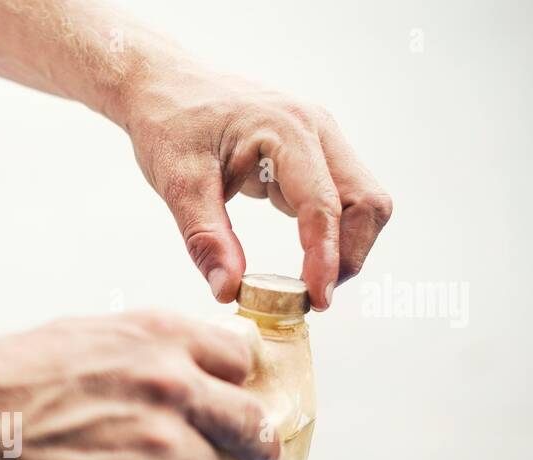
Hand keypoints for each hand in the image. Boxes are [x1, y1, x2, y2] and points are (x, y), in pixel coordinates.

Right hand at [0, 311, 281, 459]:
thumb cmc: (8, 379)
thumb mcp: (87, 337)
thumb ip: (145, 353)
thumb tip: (182, 374)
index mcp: (160, 336)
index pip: (238, 359)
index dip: (235, 384)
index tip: (234, 401)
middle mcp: (174, 384)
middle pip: (248, 421)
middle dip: (253, 443)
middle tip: (259, 458)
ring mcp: (165, 442)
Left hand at [118, 61, 392, 310]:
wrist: (166, 86)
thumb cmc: (170, 123)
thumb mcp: (178, 183)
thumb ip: (206, 239)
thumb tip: (228, 291)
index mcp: (286, 130)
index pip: (323, 205)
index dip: (324, 259)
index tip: (314, 301)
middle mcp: (316, 129)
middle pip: (366, 202)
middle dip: (348, 255)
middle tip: (311, 297)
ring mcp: (320, 139)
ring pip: (363, 202)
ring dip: (346, 246)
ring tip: (306, 283)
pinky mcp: (314, 153)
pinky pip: (342, 198)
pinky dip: (333, 233)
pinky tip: (303, 260)